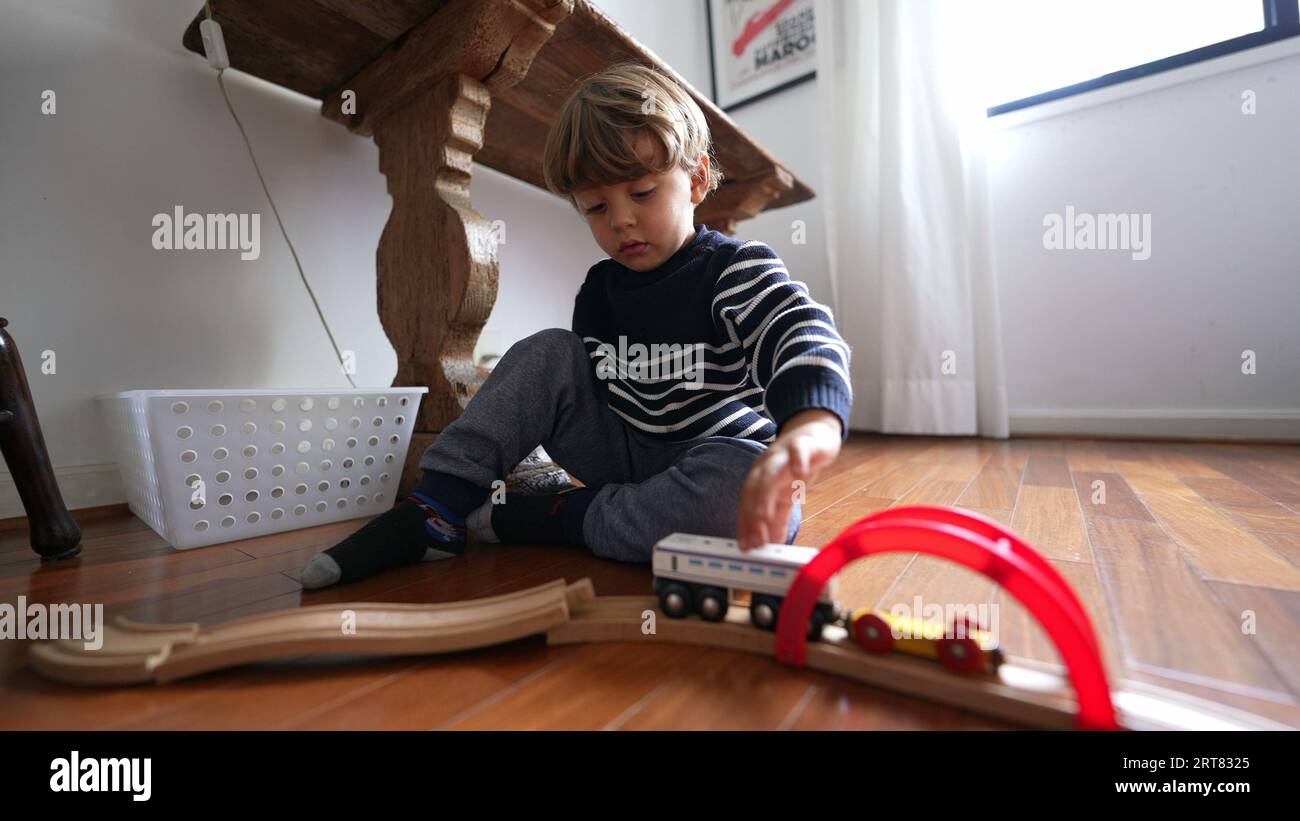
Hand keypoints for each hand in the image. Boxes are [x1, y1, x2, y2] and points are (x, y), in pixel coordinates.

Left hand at [736, 409, 841, 550]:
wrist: (814, 436)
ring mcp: (782, 454)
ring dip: (764, 496)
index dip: (745, 525)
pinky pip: (798, 451)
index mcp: (759, 479)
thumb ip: (779, 519)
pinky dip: (797, 461)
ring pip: (769, 473)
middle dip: (752, 517)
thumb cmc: (796, 467)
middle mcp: (766, 466)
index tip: (746, 547)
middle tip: (757, 542)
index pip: (747, 504)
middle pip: (754, 491)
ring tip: (764, 517)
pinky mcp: (803, 444)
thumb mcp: (786, 496)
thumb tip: (773, 545)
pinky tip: (800, 473)